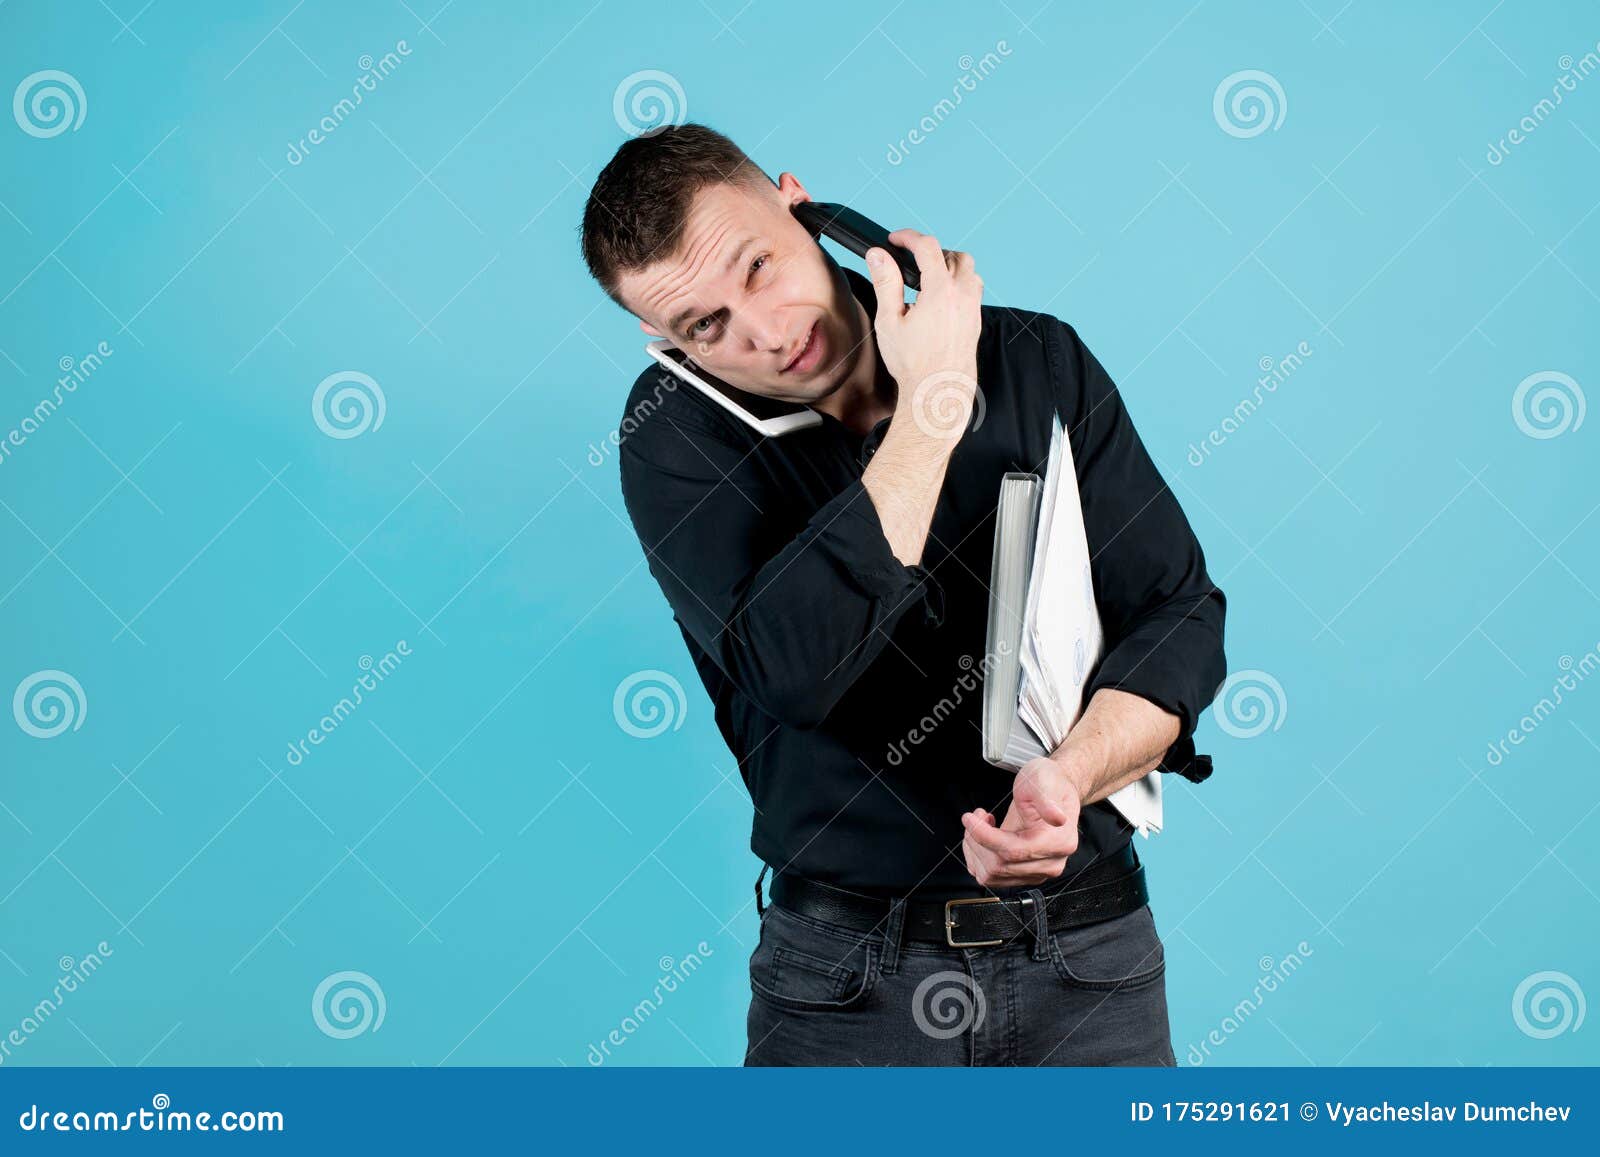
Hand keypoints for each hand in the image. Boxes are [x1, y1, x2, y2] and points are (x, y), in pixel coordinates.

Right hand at [865, 229, 982, 438]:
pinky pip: (973, 288)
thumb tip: (878, 256)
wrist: (938, 392)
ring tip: (927, 279)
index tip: (895, 240)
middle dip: (931, 252)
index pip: (927, 247)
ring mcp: (973, 307)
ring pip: (968, 270)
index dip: (908, 237)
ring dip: (949, 266)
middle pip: (953, 254)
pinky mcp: (976, 320)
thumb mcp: (889, 321)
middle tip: (911, 261)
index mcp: (940, 291)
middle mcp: (962, 295)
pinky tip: (940, 298)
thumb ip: (885, 283)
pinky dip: (958, 283)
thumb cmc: (913, 363)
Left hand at [960, 756, 1082, 886]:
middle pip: (999, 866)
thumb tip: (1057, 818)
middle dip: (977, 840)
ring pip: (991, 875)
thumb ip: (1047, 800)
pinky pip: (991, 877)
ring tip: (981, 824)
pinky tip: (985, 836)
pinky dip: (978, 858)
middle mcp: (1051, 864)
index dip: (985, 836)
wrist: (1055, 789)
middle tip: (977, 815)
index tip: (969, 817)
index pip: (1014, 851)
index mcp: (1059, 842)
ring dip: (975, 850)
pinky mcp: (1024, 875)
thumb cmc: (1047, 783)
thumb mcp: (1042, 780)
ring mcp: (1037, 873)